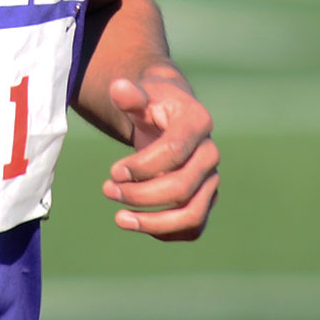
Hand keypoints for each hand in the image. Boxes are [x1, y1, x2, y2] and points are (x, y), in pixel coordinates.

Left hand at [101, 76, 218, 239]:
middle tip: (108, 189)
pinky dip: (164, 231)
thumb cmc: (152, 102)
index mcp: (198, 122)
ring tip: (119, 218)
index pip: (175, 151)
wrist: (169, 115)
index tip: (113, 171)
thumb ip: (130, 95)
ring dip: (153, 222)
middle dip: (141, 194)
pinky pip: (192, 227)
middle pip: (182, 187)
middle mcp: (211, 153)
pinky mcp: (205, 199)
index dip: (143, 166)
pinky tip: (136, 223)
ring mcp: (211, 179)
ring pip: (192, 215)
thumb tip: (117, 88)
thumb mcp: (141, 94)